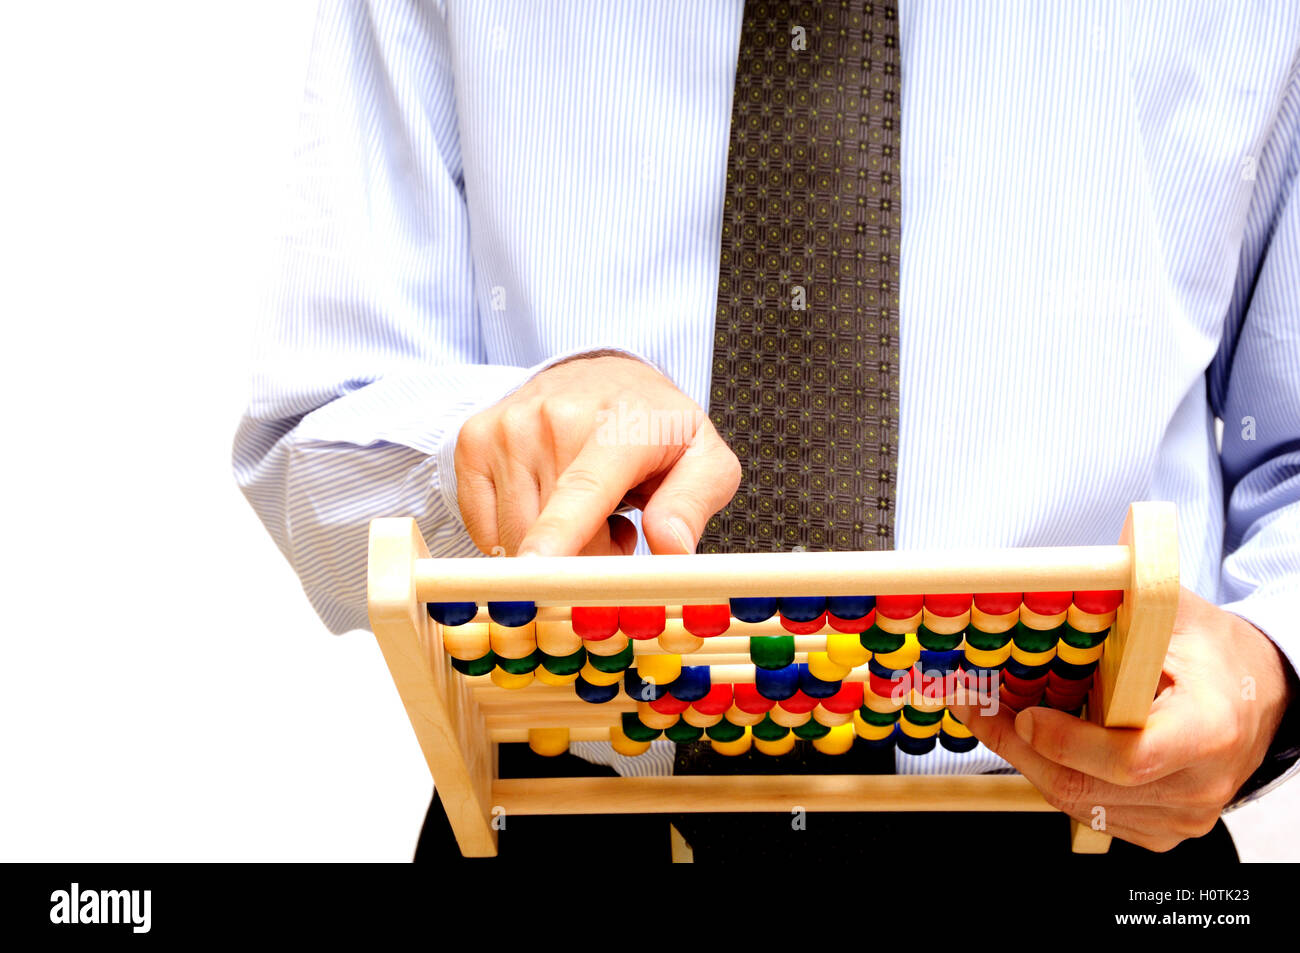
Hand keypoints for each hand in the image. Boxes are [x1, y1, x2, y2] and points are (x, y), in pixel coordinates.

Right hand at [453, 354, 740, 556]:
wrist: (607, 378)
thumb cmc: (658, 429)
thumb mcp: (704, 460)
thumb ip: (693, 503)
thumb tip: (671, 547)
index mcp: (618, 425)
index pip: (584, 487)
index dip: (560, 531)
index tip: (538, 566)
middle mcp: (553, 418)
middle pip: (553, 536)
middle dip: (588, 559)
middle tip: (618, 530)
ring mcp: (507, 428)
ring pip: (515, 538)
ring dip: (554, 551)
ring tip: (588, 511)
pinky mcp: (473, 442)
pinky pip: (486, 530)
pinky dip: (517, 534)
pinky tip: (550, 504)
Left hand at [949, 587, 1291, 850]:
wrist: (1254, 698)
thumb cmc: (1211, 653)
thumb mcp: (1175, 614)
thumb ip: (1122, 602)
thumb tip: (1053, 580)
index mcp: (1208, 730)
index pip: (1129, 757)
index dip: (1066, 741)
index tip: (1023, 714)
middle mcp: (1198, 784)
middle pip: (1085, 785)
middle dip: (1015, 746)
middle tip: (973, 707)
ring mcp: (1181, 816)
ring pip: (1076, 801)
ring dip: (1024, 760)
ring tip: (991, 716)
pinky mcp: (1161, 830)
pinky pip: (1088, 811)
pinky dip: (1051, 776)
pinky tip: (1032, 743)